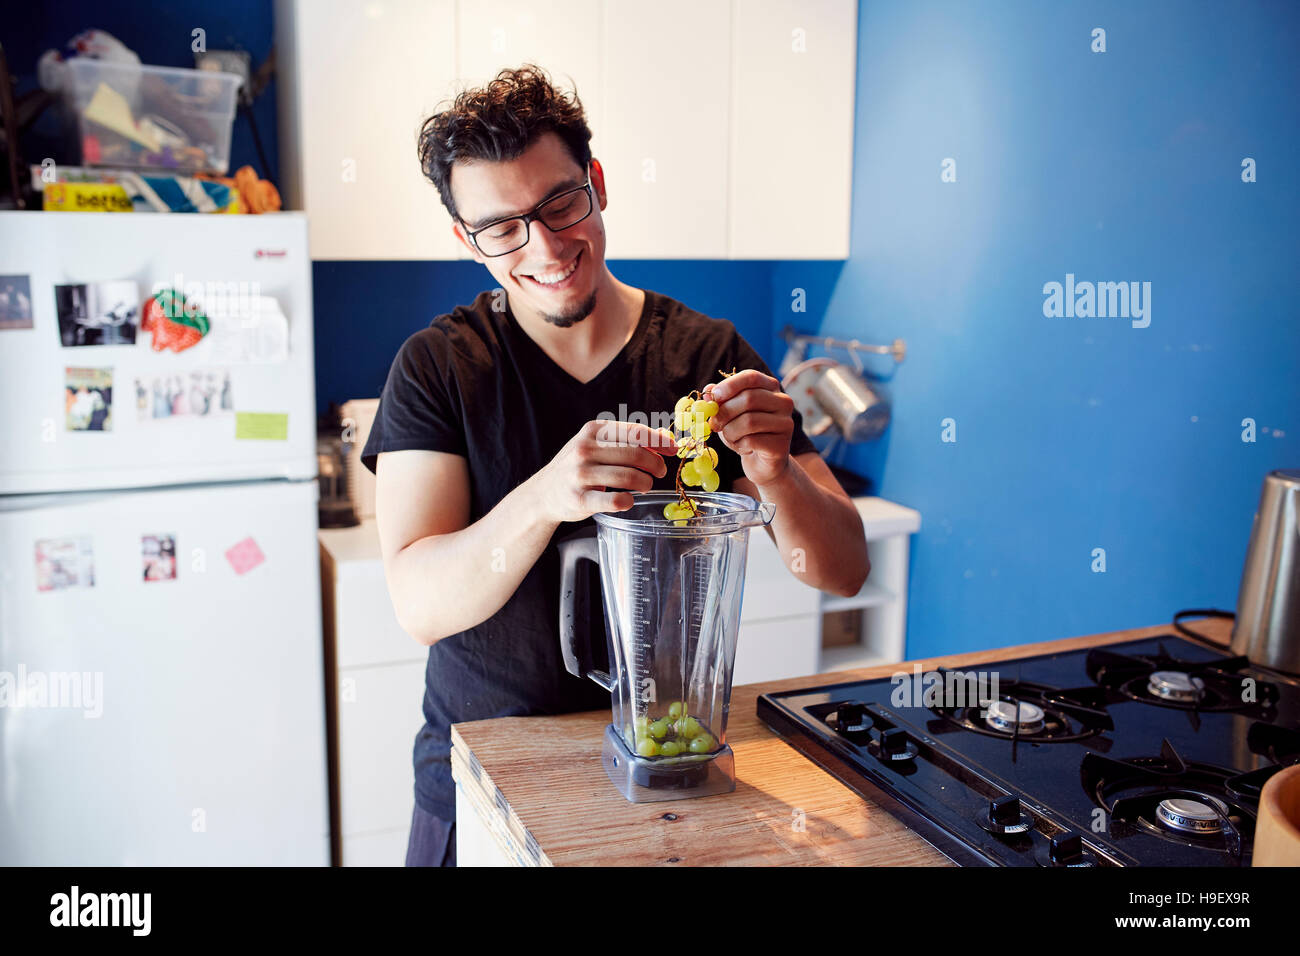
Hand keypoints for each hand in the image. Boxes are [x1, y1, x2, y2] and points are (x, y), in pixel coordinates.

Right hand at [532, 420, 676, 522]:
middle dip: (655, 464)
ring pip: (629, 477)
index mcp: (592, 431)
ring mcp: (580, 474)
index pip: (635, 431)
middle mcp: (584, 449)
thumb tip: (665, 436)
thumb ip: (629, 439)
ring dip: (646, 483)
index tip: (673, 449)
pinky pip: (616, 500)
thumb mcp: (597, 445)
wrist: (543, 493)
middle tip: (660, 471)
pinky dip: (629, 500)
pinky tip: (629, 500)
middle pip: (635, 454)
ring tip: (647, 486)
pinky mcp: (579, 499)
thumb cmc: (578, 466)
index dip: (659, 441)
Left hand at [704, 369, 794, 486]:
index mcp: (771, 387)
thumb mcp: (730, 413)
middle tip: (713, 424)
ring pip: (749, 421)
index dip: (730, 385)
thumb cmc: (745, 433)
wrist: (762, 463)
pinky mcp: (781, 445)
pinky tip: (741, 447)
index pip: (751, 377)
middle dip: (725, 412)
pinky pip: (752, 441)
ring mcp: (785, 423)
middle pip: (749, 398)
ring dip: (730, 431)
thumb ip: (720, 400)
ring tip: (729, 437)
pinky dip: (739, 445)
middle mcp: (783, 402)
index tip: (713, 396)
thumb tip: (708, 390)